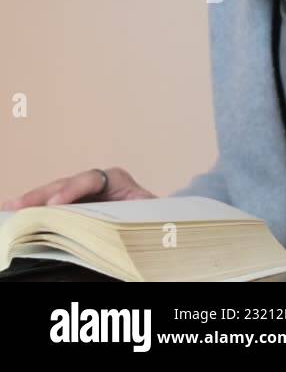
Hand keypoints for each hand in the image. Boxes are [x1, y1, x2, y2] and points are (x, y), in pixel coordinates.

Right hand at [1, 167, 155, 209]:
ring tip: (10, 208)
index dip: (71, 190)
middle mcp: (97, 182)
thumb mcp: (152, 213)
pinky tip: (18, 214)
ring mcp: (84, 192)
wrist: (156, 218)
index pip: (91, 179)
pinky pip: (55, 206)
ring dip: (32, 202)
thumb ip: (141, 215)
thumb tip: (133, 222)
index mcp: (117, 179)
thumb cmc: (154, 216)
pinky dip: (37, 210)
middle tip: (18, 205)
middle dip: (40, 195)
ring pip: (56, 194)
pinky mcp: (76, 204)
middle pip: (65, 184)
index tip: (55, 203)